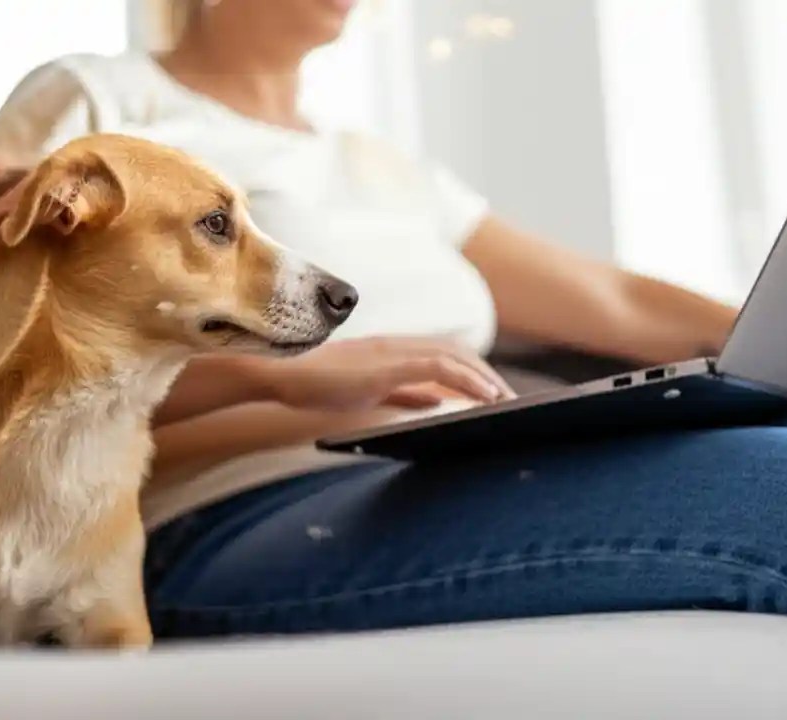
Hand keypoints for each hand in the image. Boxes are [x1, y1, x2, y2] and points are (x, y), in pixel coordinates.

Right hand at [261, 337, 515, 411]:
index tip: (493, 392)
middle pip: (456, 352)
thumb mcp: (365, 389)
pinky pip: (438, 368)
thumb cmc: (311, 382)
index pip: (443, 354)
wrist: (278, 372)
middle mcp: (396, 345)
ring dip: (483, 378)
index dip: (472, 370)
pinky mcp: (385, 365)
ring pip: (453, 357)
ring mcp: (391, 352)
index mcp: (390, 350)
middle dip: (485, 374)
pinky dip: (466, 380)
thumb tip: (435, 400)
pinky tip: (484, 397)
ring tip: (503, 400)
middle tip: (508, 399)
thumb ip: (401, 393)